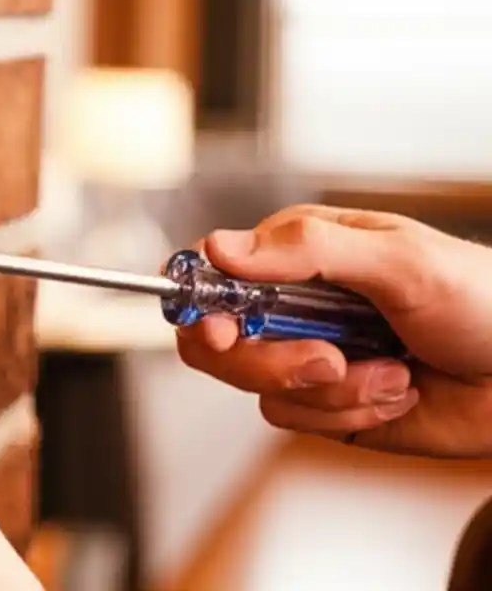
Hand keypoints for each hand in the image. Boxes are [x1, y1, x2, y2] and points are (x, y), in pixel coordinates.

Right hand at [177, 204, 491, 457]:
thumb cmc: (484, 300)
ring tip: (392, 372)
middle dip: (271, 361)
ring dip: (335, 389)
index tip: (222, 331)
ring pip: (260, 386)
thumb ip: (306, 250)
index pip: (214, 274)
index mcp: (299, 254)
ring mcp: (307, 357)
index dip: (200, 306)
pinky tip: (397, 390)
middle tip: (327, 360)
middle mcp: (293, 305)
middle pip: (218, 342)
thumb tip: (219, 247)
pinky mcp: (327, 404)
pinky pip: (299, 418)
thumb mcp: (399, 259)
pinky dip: (352, 410)